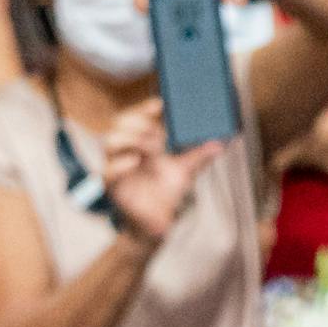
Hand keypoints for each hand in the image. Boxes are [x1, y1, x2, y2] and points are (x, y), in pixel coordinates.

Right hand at [99, 103, 224, 241]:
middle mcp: (125, 149)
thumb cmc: (165, 191)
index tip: (159, 104)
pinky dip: (120, 164)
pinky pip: (107, 170)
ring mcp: (116, 166)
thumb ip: (198, 156)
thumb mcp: (185, 171)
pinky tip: (134, 161)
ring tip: (151, 147)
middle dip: (137, 122)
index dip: (144, 107)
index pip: (136, 115)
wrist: (156, 222)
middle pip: (119, 123)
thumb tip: (220, 143)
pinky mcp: (111, 185)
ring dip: (129, 138)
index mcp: (140, 140)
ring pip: (110, 142)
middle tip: (156, 130)